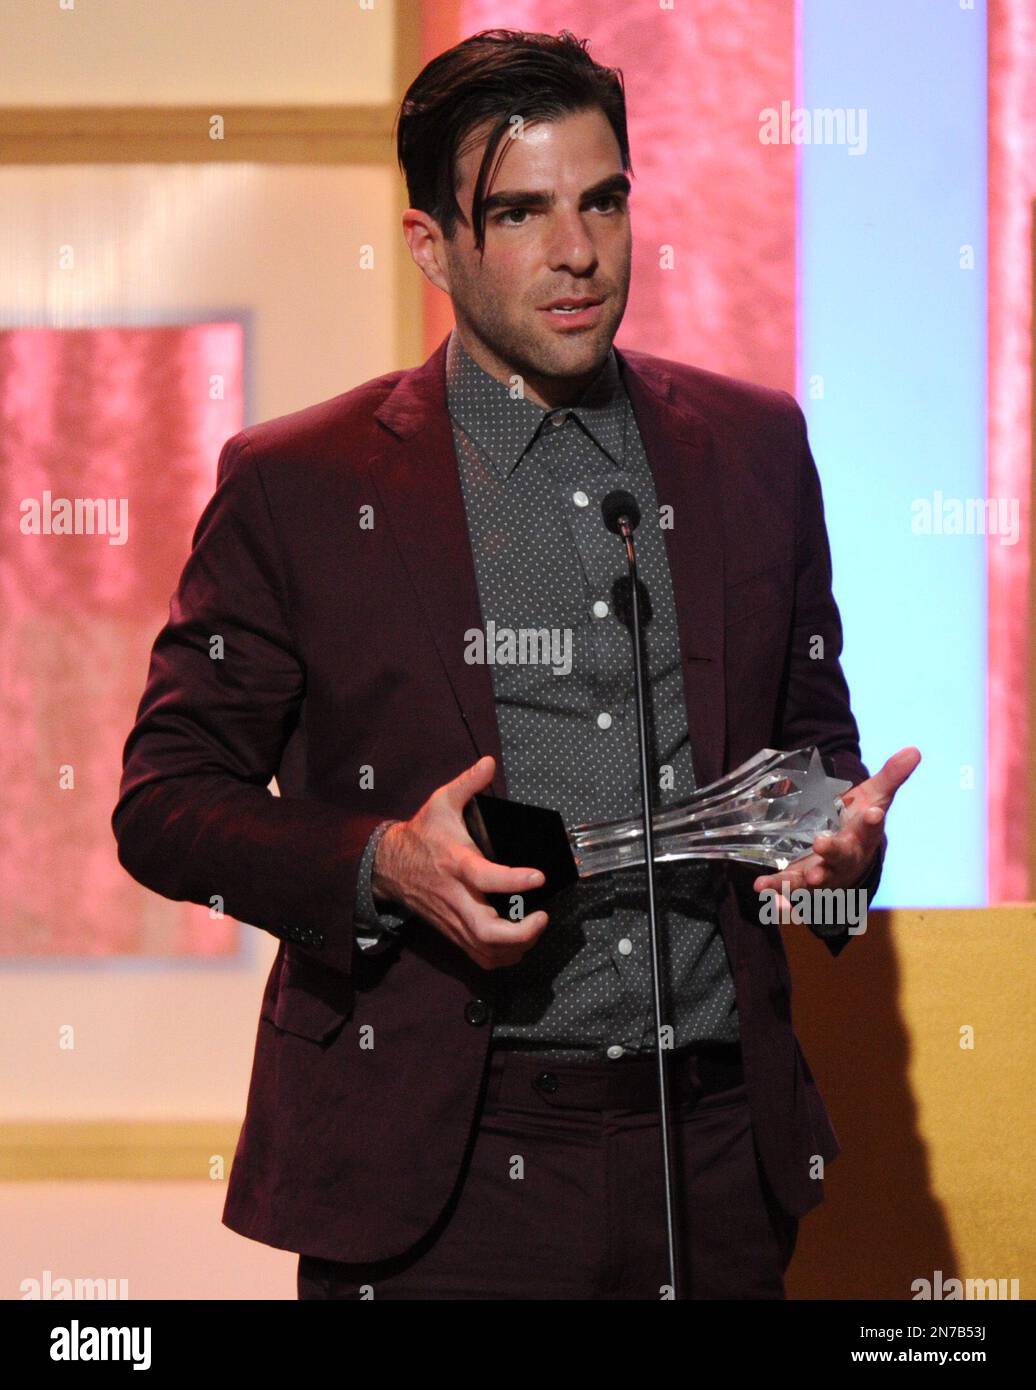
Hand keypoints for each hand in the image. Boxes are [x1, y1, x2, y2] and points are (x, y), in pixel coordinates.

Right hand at [372, 755, 549, 969]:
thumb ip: (468, 783)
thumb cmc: (421, 834)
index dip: (514, 881)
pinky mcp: (452, 932)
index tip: (539, 877)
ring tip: (536, 928)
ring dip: (516, 948)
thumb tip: (489, 763)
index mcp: (456, 863)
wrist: (388, 866)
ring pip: (485, 950)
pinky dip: (502, 957)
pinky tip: (519, 944)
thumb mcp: (441, 802)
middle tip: (542, 917)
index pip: (485, 878)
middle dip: (521, 933)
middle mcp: (455, 896)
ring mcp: (453, 919)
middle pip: (486, 930)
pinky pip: (479, 957)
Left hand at [752, 745, 920, 912]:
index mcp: (863, 835)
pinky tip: (764, 888)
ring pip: (815, 878)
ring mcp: (824, 872)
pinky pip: (790, 889)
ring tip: (799, 877)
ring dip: (804, 879)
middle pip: (840, 856)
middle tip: (822, 844)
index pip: (871, 827)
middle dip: (832, 851)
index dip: (873, 821)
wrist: (851, 862)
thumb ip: (891, 776)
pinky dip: (778, 892)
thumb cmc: (860, 824)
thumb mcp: (875, 797)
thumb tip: (914, 750)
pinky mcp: (802, 881)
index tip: (875, 813)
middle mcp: (845, 856)